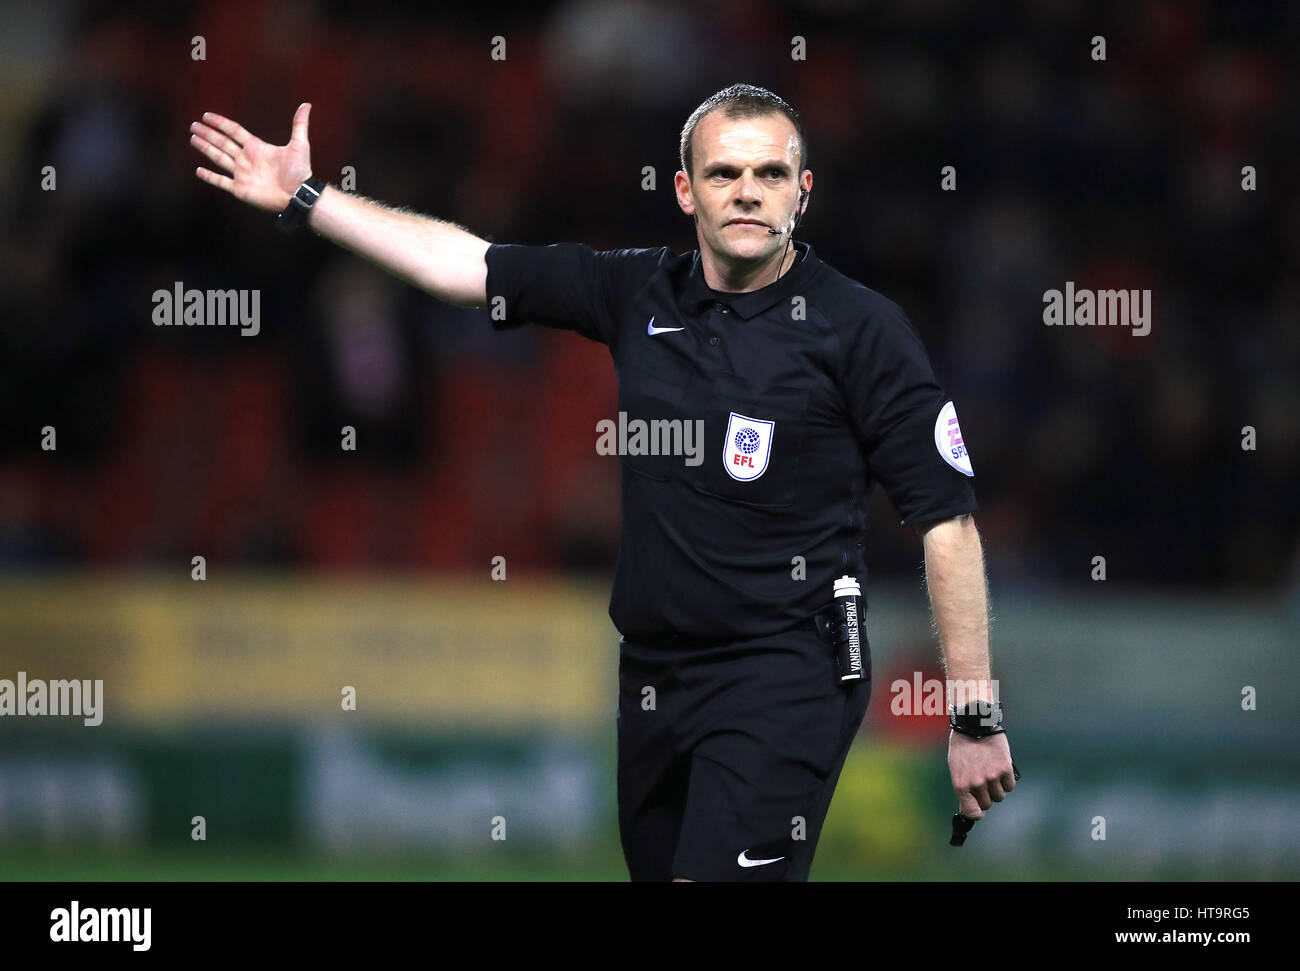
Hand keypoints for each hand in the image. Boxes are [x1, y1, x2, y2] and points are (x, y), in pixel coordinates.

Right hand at [190, 103, 313, 211]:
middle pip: (222, 142)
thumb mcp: (300, 145)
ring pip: (218, 158)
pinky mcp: (240, 189)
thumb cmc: (300, 172)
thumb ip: (299, 125)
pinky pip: (221, 182)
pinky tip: (199, 170)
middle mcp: (246, 159)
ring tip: (193, 139)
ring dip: (205, 149)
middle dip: (208, 134)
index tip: (207, 116)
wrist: (299, 195)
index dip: (220, 123)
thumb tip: (306, 105)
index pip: (234, 131)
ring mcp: (242, 174)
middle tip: (194, 125)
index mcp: (256, 147)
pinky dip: (210, 177)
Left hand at [948, 730, 1014, 819]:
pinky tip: (999, 769)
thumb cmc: (962, 748)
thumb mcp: (956, 769)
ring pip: (1000, 796)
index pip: (972, 812)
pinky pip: (1009, 786)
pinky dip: (1006, 781)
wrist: (975, 725)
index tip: (979, 812)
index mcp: (962, 785)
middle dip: (986, 796)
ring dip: (996, 788)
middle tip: (983, 783)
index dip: (976, 814)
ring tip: (990, 773)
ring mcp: (992, 777)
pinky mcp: (1005, 769)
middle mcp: (977, 783)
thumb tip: (969, 808)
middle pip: (988, 804)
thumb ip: (963, 789)